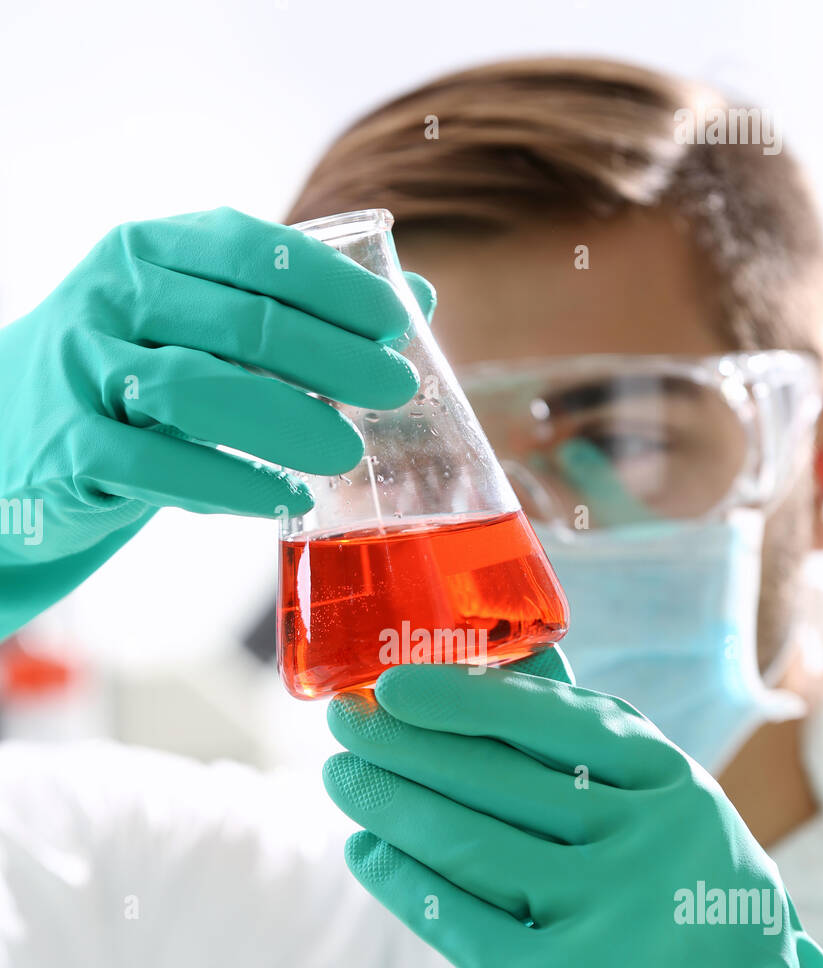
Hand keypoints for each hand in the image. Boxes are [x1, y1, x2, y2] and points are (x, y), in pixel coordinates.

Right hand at [0, 206, 432, 636]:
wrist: (10, 432)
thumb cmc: (128, 375)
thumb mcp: (196, 325)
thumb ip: (291, 311)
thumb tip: (418, 301)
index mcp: (149, 248)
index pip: (252, 248)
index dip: (331, 284)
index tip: (395, 322)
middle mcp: (110, 294)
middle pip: (239, 320)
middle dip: (330, 358)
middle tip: (395, 389)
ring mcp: (82, 368)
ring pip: (196, 388)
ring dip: (284, 421)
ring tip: (346, 450)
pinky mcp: (69, 445)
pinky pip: (156, 465)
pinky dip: (227, 484)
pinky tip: (284, 500)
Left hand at [323, 649, 822, 967]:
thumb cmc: (689, 895)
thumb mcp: (674, 810)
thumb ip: (598, 744)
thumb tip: (517, 661)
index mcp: (673, 785)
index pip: (553, 723)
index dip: (464, 699)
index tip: (394, 682)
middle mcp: (643, 845)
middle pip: (495, 780)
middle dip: (402, 745)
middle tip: (344, 723)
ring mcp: (604, 919)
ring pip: (468, 844)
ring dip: (389, 804)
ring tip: (342, 777)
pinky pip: (462, 921)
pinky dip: (402, 882)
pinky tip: (365, 850)